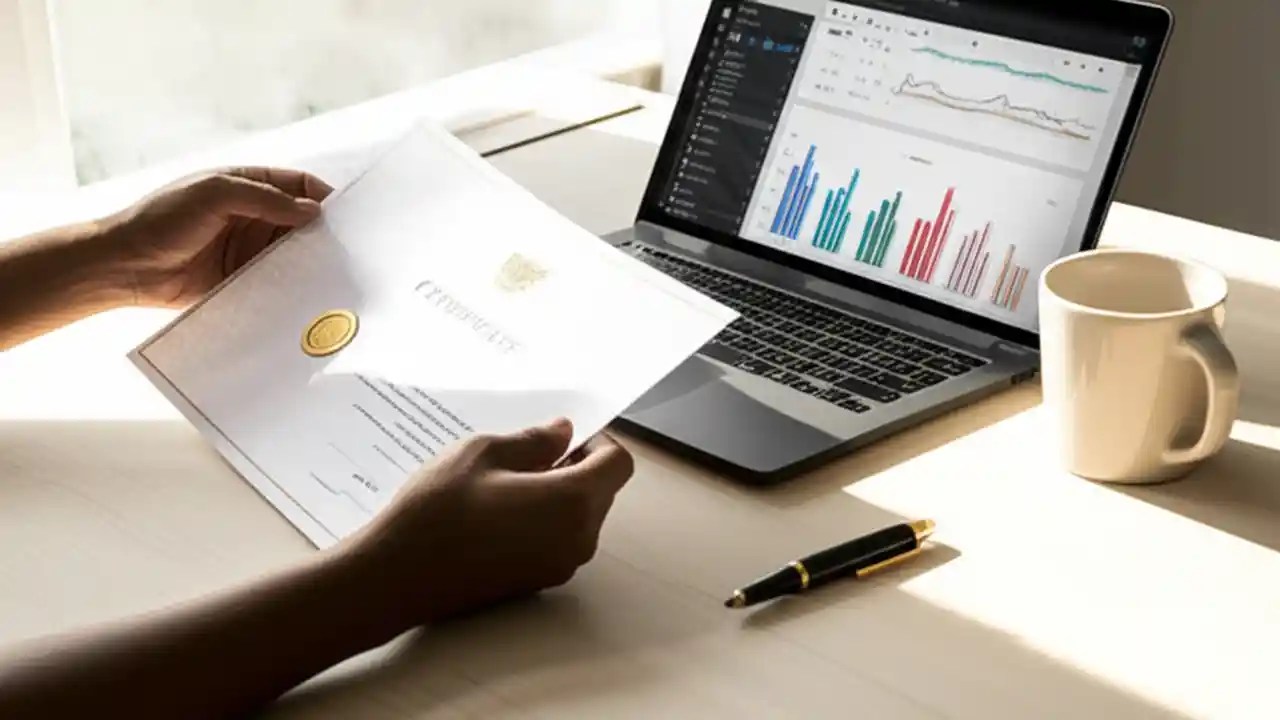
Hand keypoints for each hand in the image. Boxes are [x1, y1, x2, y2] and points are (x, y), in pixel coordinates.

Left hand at [104, 167, 333, 307]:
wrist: (124, 266)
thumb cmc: (161, 219)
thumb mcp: (214, 194)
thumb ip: (264, 199)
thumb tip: (313, 211)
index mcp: (246, 185)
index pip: (297, 186)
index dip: (322, 196)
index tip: (347, 214)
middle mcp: (252, 217)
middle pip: (301, 222)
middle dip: (324, 233)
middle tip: (348, 248)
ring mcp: (248, 249)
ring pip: (292, 253)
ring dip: (309, 261)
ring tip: (333, 274)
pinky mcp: (242, 280)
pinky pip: (276, 282)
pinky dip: (291, 286)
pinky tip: (306, 293)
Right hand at [340, 419, 633, 626]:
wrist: (397, 576)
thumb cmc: (437, 510)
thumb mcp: (482, 453)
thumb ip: (534, 441)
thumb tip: (564, 433)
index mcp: (573, 502)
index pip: (618, 464)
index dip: (597, 442)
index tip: (561, 437)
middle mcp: (577, 539)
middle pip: (603, 491)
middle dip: (577, 467)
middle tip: (527, 455)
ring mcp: (559, 566)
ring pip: (582, 517)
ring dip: (559, 495)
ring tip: (506, 483)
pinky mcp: (538, 583)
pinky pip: (560, 541)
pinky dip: (544, 521)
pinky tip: (498, 512)